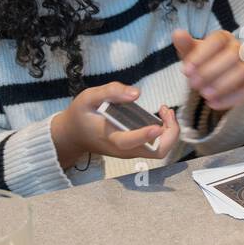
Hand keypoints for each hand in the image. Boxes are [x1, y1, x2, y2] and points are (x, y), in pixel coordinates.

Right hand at [51, 81, 179, 167]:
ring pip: (159, 150)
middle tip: (167, 112)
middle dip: (169, 133)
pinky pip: (156, 146)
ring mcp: (131, 151)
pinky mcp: (134, 149)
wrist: (73, 136)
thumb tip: (136, 93)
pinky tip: (160, 116)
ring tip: (165, 111)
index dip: (145, 135)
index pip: (129, 142)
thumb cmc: (81, 114)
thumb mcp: (89, 97)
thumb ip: (111, 92)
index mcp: (110, 137)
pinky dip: (164, 132)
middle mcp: (123, 149)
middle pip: (156, 152)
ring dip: (169, 131)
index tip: (158, 125)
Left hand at [172, 29, 243, 112]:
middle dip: (210, 71)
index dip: (202, 55)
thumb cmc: (202, 61)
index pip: (218, 40)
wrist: (214, 79)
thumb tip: (177, 34)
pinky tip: (211, 103)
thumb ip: (184, 44)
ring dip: (221, 85)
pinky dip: (228, 99)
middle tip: (193, 83)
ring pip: (241, 73)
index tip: (186, 70)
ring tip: (204, 94)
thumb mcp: (190, 52)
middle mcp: (239, 50)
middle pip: (232, 56)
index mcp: (224, 38)